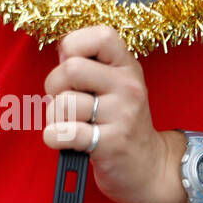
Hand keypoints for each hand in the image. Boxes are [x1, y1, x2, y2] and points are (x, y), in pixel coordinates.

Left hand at [40, 26, 185, 202]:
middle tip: (66, 100)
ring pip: (64, 102)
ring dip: (55, 116)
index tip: (71, 65)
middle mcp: (128, 87)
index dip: (73, 47)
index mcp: (126, 66)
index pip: (99, 36)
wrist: (148, 166)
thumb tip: (61, 50)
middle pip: (71, 69)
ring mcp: (122, 115)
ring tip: (70, 123)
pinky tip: (64, 139)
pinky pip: (65, 132)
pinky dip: (54, 137)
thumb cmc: (118, 120)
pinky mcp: (111, 144)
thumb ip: (88, 63)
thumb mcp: (113, 84)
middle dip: (55, 85)